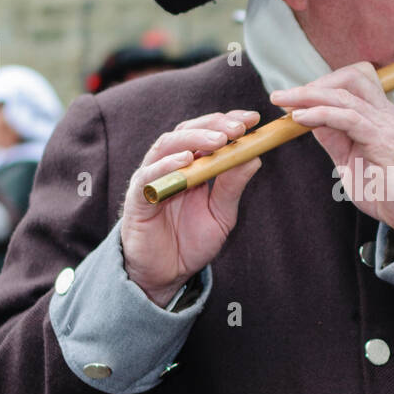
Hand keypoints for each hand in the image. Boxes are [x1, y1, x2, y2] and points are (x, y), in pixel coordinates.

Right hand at [120, 110, 262, 306]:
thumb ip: (233, 186)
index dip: (227, 121)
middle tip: (237, 128)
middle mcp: (170, 166)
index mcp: (192, 166)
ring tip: (217, 140)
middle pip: (186, 132)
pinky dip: (166, 165)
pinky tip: (186, 161)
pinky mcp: (137, 198)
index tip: (252, 119)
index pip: (207, 133)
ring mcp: (152, 179)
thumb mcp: (221, 214)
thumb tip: (255, 156)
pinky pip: (148, 176)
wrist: (167, 275)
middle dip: (214, 126)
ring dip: (193, 139)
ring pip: (166, 146)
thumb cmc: (192, 242)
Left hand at [271, 64, 393, 232]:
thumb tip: (309, 120)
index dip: (321, 85)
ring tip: (284, 102)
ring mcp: (386, 124)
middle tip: (283, 96)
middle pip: (349, 79)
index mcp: (380, 116)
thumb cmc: (383, 191)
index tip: (294, 98)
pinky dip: (320, 114)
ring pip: (344, 96)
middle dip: (312, 84)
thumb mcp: (349, 160)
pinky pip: (348, 117)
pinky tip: (301, 118)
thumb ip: (333, 139)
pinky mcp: (382, 139)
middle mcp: (385, 114)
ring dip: (309, 96)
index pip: (351, 83)